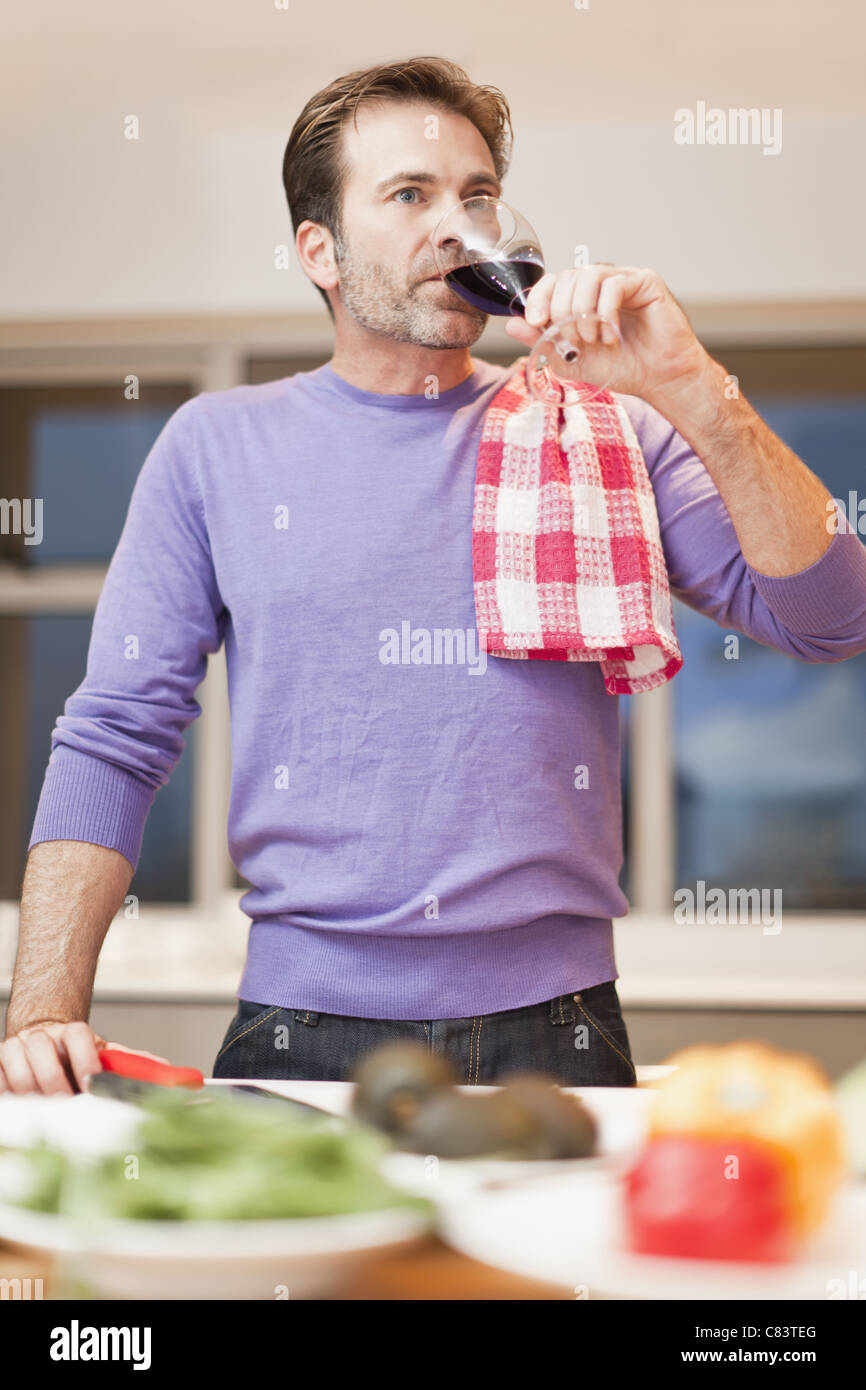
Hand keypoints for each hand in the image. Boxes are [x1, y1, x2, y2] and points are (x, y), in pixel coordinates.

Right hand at [0, 1021, 169, 1095]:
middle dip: (55, 1081)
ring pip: (16, 1064)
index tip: (92, 1084)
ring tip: (45, 1111)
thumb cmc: (77, 1056)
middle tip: (66, 1105)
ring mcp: (16, 1047)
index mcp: (71, 1031)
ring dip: (30, 1090)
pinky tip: (22, 1109)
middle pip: (42, 1049)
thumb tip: (169, 1073)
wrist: (46, 1044)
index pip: (77, 1035)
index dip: (85, 1059)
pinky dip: (8, 1095)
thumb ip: (131, 1063)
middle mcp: (42, 1035)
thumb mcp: (105, 1055)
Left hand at [504, 263, 711, 403]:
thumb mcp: (571, 361)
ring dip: (582, 312)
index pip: (552, 281)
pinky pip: (614, 284)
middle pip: (566, 277)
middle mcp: (601, 283)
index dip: (539, 298)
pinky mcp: (645, 281)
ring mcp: (623, 279)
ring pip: (588, 276)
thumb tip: (511, 324)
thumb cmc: (621, 367)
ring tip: (592, 339)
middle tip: (573, 342)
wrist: (658, 379)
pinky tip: (610, 333)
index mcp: (581, 297)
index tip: (535, 322)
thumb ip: (542, 342)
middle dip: (561, 312)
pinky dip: (605, 311)